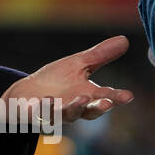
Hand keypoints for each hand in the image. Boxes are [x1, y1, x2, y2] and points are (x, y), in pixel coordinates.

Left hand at [0, 36, 133, 125]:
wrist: (26, 94)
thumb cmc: (56, 81)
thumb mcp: (78, 64)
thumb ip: (100, 55)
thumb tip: (125, 39)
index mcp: (87, 97)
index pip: (104, 98)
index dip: (116, 98)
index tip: (128, 95)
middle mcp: (74, 108)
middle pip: (89, 111)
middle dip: (98, 108)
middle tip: (107, 103)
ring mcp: (55, 113)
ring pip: (67, 115)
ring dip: (74, 108)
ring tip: (81, 98)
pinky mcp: (36, 114)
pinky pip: (41, 113)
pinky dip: (45, 108)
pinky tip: (47, 100)